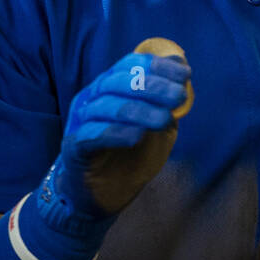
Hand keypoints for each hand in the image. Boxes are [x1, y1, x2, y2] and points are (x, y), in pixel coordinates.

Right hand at [39, 45, 192, 227]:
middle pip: (119, 81)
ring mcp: (80, 120)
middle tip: (178, 96)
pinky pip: (92, 134)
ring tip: (164, 118)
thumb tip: (183, 68)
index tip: (185, 74)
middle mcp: (92, 97)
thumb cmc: (129, 155)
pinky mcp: (74, 147)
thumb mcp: (155, 124)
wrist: (102, 194)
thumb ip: (166, 100)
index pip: (130, 65)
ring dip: (140, 110)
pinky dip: (116, 133)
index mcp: (110, 86)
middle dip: (153, 86)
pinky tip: (136, 136)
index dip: (158, 66)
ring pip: (108, 106)